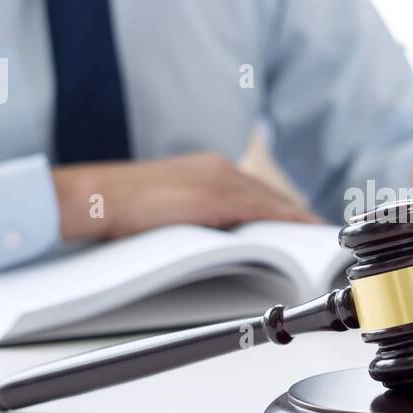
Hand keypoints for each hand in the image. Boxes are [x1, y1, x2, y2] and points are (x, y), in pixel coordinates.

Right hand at [53, 152, 320, 240]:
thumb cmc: (120, 208)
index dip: (280, 210)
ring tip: (314, 241)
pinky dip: (284, 222)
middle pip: (270, 196)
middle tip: (316, 236)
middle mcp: (218, 169)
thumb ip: (198, 217)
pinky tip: (298, 235)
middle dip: (295, 217)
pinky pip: (261, 211)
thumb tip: (222, 243)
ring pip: (271, 202)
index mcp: (207, 170)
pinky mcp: (215, 196)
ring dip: (294, 221)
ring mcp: (219, 180)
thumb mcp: (168, 209)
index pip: (255, 192)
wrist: (96, 196)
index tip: (298, 224)